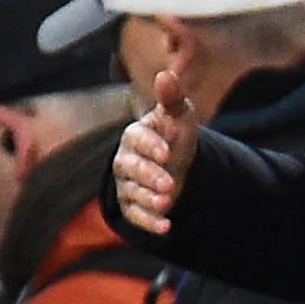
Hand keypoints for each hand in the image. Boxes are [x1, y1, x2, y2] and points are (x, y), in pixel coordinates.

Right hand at [115, 65, 203, 236]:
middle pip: (132, 169)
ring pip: (134, 193)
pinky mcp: (132, 206)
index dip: (151, 146)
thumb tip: (166, 75)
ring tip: (168, 204)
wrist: (176, 164)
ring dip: (150, 201)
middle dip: (150, 176)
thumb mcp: (178, 117)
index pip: (138, 140)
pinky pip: (136, 216)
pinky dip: (150, 223)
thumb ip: (172, 99)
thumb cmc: (174, 135)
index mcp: (135, 136)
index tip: (166, 153)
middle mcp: (125, 160)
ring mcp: (127, 185)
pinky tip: (166, 228)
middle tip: (169, 184)